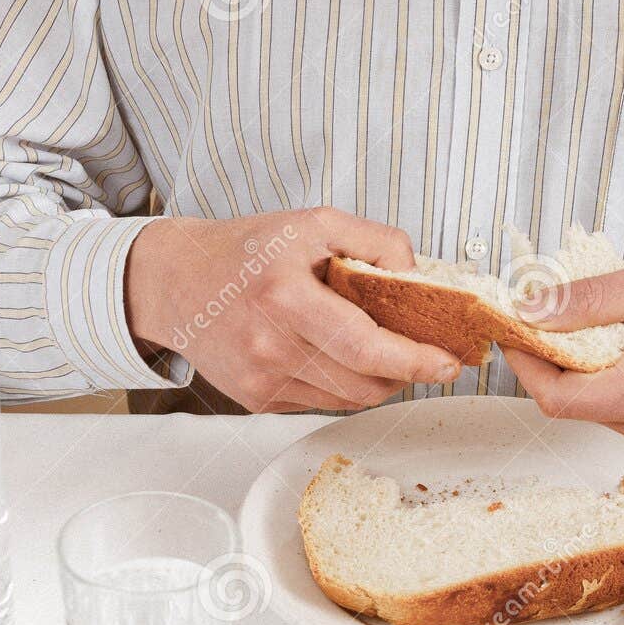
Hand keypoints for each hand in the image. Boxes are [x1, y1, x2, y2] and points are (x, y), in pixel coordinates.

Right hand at [126, 208, 462, 410]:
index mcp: (285, 297)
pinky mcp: (257, 400)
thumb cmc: (244, 251)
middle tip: (422, 351)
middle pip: (365, 383)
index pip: (366, 347)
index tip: (447, 363)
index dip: (415, 360)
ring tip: (378, 348)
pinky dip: (343, 384)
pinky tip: (334, 355)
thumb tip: (416, 275)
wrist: (175, 283)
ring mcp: (262, 380)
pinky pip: (322, 402)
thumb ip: (373, 240)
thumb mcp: (312, 222)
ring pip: (349, 399)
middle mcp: (270, 345)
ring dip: (377, 380)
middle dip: (404, 372)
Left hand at [506, 257, 623, 457]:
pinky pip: (615, 408)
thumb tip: (530, 311)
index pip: (557, 397)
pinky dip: (608, 376)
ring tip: (608, 324)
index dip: (525, 361)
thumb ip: (590, 300)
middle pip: (571, 401)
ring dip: (583, 365)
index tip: (512, 325)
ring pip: (592, 405)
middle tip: (552, 310)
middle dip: (554, 357)